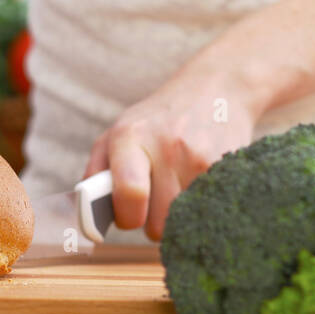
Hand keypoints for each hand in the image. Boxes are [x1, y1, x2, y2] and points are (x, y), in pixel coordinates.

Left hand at [86, 73, 261, 238]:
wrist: (216, 89)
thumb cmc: (157, 121)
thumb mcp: (117, 133)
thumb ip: (96, 173)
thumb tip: (88, 217)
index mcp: (130, 136)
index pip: (129, 194)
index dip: (127, 218)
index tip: (128, 215)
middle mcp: (166, 146)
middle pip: (157, 223)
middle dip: (152, 219)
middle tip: (155, 196)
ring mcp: (199, 158)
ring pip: (182, 224)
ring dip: (177, 217)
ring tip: (177, 188)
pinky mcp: (226, 168)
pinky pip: (208, 213)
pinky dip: (201, 209)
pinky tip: (198, 185)